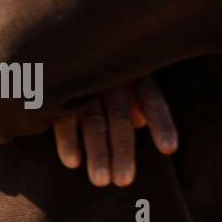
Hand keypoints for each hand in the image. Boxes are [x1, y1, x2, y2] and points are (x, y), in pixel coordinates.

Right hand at [53, 75, 178, 186]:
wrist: (52, 40)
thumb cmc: (96, 67)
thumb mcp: (119, 73)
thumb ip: (133, 97)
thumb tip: (140, 123)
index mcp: (129, 72)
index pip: (151, 99)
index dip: (161, 123)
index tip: (168, 150)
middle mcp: (106, 76)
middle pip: (120, 117)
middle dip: (122, 151)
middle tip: (123, 182)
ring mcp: (81, 82)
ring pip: (93, 121)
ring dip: (98, 152)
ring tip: (101, 181)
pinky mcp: (54, 89)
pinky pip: (62, 118)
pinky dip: (68, 141)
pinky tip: (72, 162)